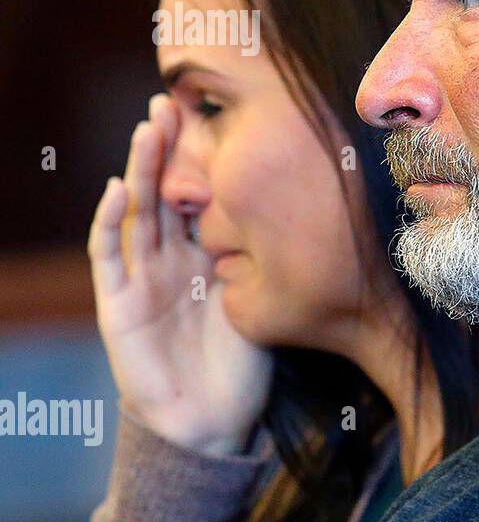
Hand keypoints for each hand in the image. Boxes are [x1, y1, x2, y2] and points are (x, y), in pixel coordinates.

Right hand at [88, 94, 271, 456]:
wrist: (211, 421)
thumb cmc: (242, 362)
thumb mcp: (265, 296)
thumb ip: (272, 257)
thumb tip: (327, 210)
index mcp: (204, 253)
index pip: (198, 192)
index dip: (200, 155)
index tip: (216, 111)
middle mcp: (169, 257)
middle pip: (165, 189)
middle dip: (167, 146)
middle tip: (174, 99)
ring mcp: (140, 277)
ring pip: (137, 211)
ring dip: (140, 168)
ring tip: (151, 127)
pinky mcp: (117, 305)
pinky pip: (109, 256)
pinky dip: (111, 221)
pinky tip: (119, 189)